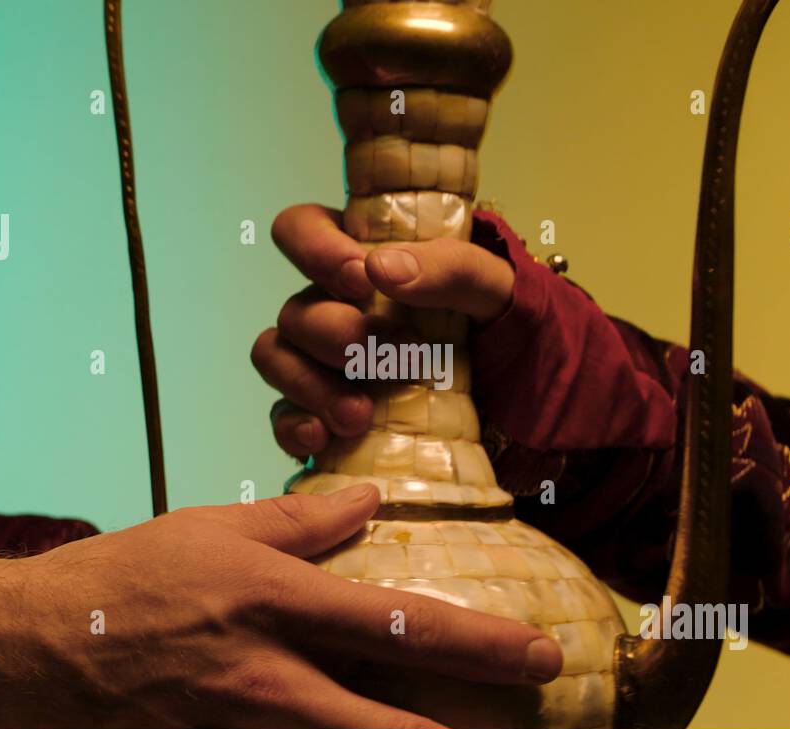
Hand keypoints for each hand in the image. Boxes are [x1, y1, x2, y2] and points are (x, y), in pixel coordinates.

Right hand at [0, 485, 561, 728]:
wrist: (27, 651)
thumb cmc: (120, 579)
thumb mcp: (211, 529)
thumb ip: (300, 520)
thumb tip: (371, 502)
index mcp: (272, 599)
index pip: (397, 624)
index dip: (478, 644)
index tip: (537, 653)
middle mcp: (267, 675)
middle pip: (390, 718)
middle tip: (529, 718)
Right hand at [251, 203, 515, 458]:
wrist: (513, 384)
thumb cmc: (492, 316)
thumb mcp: (490, 284)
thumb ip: (448, 267)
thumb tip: (382, 270)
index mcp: (358, 257)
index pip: (300, 229)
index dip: (315, 250)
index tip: (362, 280)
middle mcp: (328, 305)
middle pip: (293, 310)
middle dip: (332, 334)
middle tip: (384, 357)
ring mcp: (320, 361)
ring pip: (276, 360)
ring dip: (309, 386)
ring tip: (358, 415)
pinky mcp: (323, 411)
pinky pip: (284, 417)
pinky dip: (294, 428)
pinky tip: (323, 439)